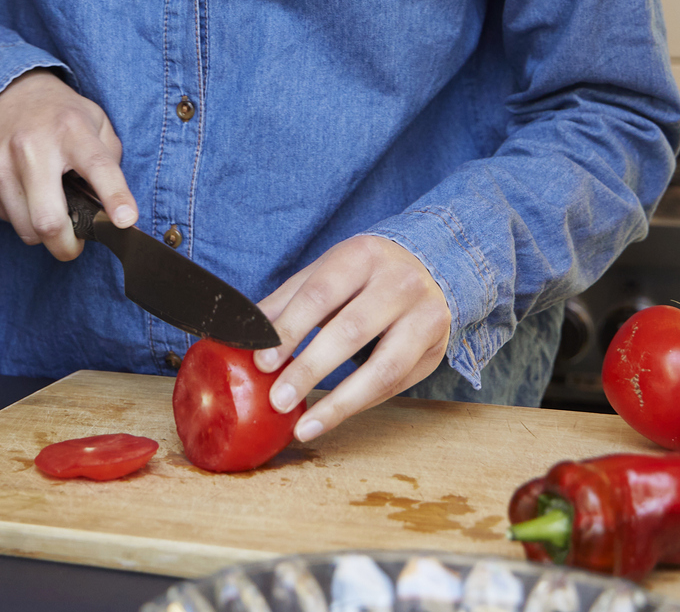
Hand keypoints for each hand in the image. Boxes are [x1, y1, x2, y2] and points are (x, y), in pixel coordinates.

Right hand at [0, 71, 137, 260]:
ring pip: (25, 228)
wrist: (4, 90)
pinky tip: (25, 191)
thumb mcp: (95, 121)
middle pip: (48, 219)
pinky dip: (20, 215)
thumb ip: (109, 159)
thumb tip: (113, 207)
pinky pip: (5, 218)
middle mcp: (33, 146)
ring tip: (49, 206)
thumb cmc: (58, 114)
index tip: (125, 221)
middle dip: (66, 246)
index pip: (96, 167)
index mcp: (71, 130)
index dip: (114, 197)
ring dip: (42, 231)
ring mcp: (0, 162)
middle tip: (74, 244)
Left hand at [251, 235, 450, 442]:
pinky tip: (332, 416)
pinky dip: (360, 404)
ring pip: (383, 367)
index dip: (290, 330)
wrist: (430, 267)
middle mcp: (399, 282)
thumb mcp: (327, 273)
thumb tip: (243, 332)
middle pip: (351, 330)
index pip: (320, 294)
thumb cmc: (365, 274)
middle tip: (279, 399)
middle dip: (311, 368)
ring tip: (306, 425)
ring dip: (340, 402)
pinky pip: (396, 385)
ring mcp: (425, 315)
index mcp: (362, 255)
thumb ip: (287, 301)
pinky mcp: (436, 348)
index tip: (262, 362)